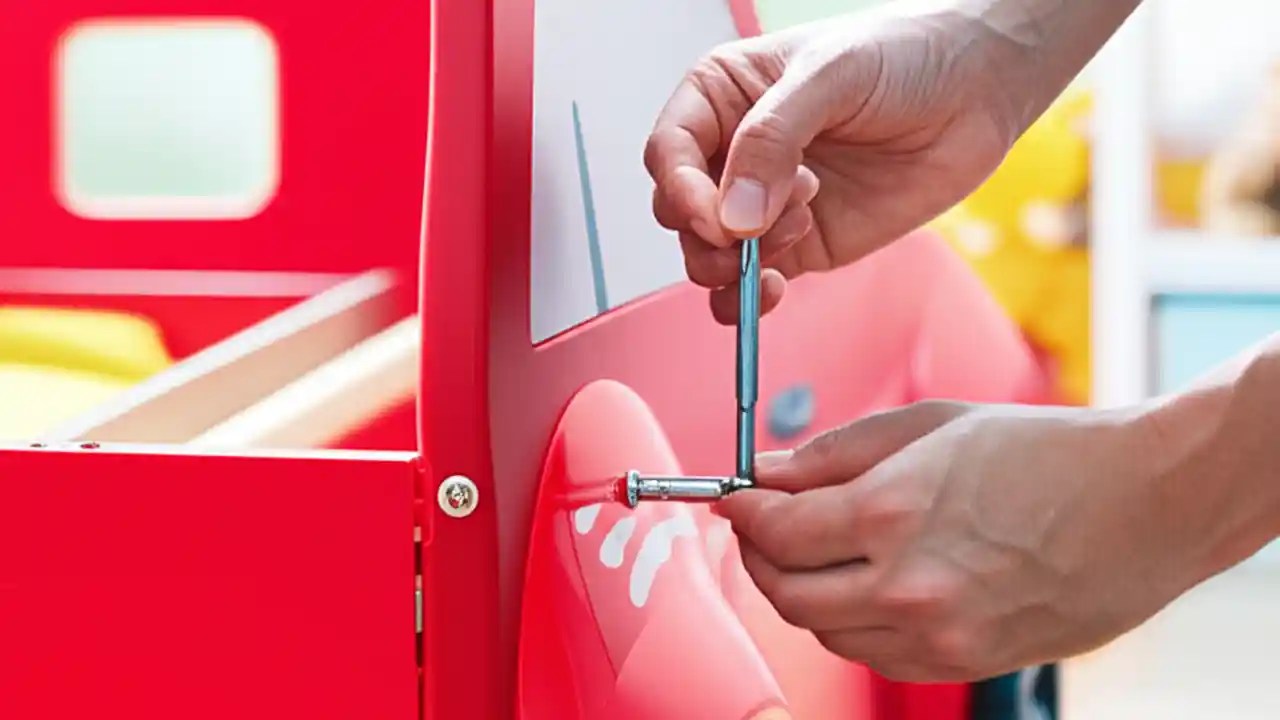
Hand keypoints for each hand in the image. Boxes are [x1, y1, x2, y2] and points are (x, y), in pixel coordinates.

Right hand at [645, 7, 1027, 322]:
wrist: (981, 88)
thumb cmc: (906, 56)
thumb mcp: (832, 74)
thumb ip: (774, 138)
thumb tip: (734, 215)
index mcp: (724, 96)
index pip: (670, 152)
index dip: (682, 189)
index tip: (715, 216)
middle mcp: (735, 153)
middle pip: (680, 211)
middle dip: (707, 233)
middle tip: (749, 233)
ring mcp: (766, 203)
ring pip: (709, 254)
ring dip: (734, 264)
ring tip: (796, 231)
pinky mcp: (801, 244)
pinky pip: (751, 283)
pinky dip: (748, 298)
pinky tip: (772, 288)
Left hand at [716, 401, 1210, 681]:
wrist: (1146, 504)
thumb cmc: (1047, 453)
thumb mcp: (931, 426)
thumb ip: (834, 453)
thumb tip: (767, 472)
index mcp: (893, 512)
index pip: (777, 530)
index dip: (743, 513)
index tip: (734, 499)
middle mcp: (907, 585)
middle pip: (786, 593)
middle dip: (758, 557)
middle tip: (759, 529)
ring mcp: (937, 635)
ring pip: (825, 632)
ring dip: (802, 592)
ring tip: (813, 553)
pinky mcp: (964, 663)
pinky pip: (876, 656)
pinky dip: (852, 624)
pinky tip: (865, 587)